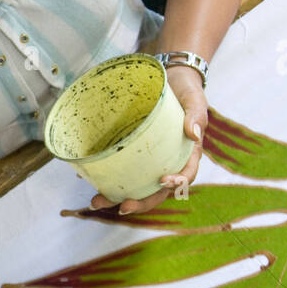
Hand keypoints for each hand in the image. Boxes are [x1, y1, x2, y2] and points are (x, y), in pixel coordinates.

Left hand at [89, 65, 206, 215]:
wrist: (171, 80)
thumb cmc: (187, 92)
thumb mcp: (195, 100)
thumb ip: (196, 116)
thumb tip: (193, 134)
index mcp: (188, 155)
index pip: (186, 176)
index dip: (175, 184)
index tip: (162, 182)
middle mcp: (169, 162)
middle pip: (157, 191)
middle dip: (140, 203)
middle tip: (122, 207)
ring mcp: (150, 160)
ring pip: (137, 186)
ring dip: (117, 197)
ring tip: (97, 202)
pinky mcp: (134, 153)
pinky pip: (123, 169)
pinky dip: (107, 177)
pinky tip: (90, 180)